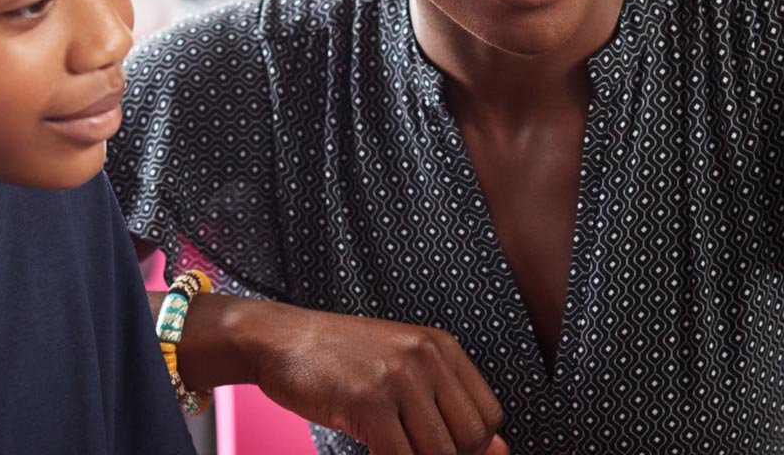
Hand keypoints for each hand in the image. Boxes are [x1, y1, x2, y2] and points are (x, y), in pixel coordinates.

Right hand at [189, 297, 507, 454]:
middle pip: (470, 438)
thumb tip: (503, 451)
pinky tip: (374, 452)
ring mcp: (397, 377)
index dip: (472, 446)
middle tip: (410, 449)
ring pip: (439, 452)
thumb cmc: (340, 360)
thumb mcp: (401, 370)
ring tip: (391, 449)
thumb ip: (448, 407)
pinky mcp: (367, 401)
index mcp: (442, 347)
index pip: (489, 414)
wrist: (279, 339)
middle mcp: (426, 357)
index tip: (441, 449)